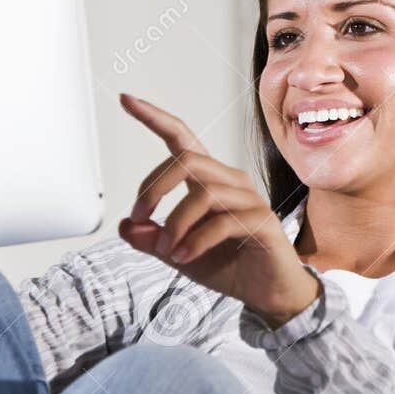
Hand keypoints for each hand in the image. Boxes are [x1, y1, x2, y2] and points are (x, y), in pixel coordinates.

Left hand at [119, 93, 320, 327]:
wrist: (269, 294)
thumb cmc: (229, 267)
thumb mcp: (178, 254)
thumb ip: (152, 240)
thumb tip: (125, 226)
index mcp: (210, 181)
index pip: (181, 140)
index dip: (155, 118)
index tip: (126, 99)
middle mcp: (231, 182)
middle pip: (186, 161)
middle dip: (154, 188)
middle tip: (139, 218)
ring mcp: (249, 201)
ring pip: (203, 193)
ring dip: (175, 224)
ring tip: (166, 251)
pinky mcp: (262, 223)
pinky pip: (222, 223)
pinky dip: (194, 242)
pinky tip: (183, 257)